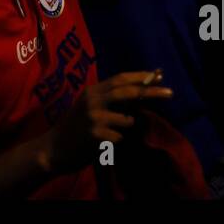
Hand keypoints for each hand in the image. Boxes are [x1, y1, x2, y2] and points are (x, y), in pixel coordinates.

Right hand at [43, 71, 172, 172]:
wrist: (53, 149)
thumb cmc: (75, 129)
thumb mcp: (90, 108)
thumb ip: (111, 100)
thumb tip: (139, 95)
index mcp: (93, 91)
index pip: (120, 78)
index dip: (141, 76)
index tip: (160, 74)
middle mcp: (93, 99)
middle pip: (128, 92)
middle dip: (151, 92)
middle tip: (170, 92)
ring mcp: (93, 116)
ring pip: (127, 119)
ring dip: (127, 127)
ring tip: (112, 132)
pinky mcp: (95, 134)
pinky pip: (119, 138)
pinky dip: (116, 141)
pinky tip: (103, 143)